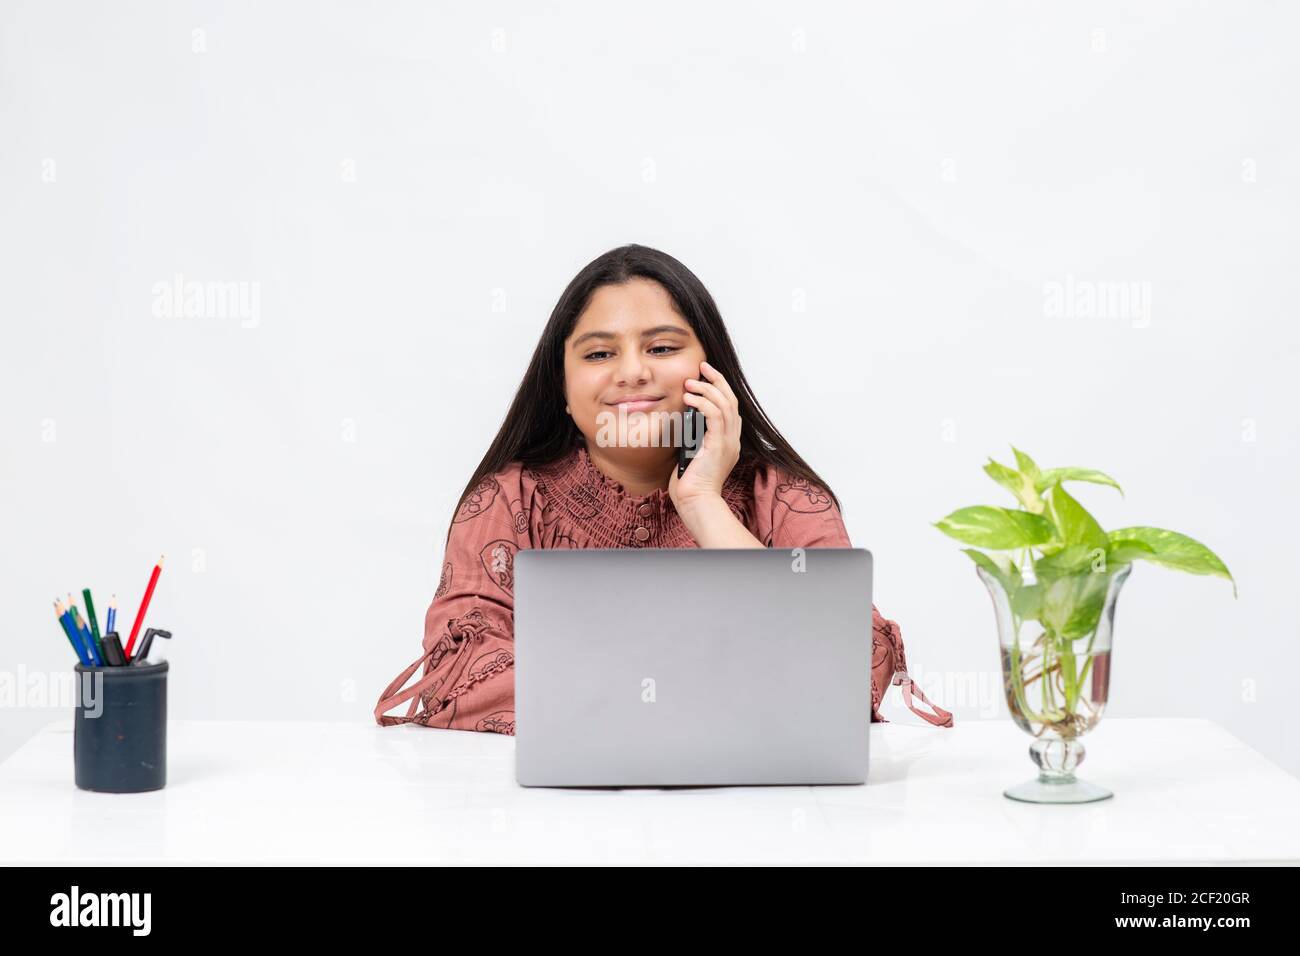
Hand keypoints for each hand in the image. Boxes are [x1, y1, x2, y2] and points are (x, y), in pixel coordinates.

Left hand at [668, 359, 741, 513]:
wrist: (695, 501)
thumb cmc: (690, 483)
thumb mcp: (691, 452)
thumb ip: (692, 435)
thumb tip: (682, 419)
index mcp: (728, 441)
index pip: (729, 406)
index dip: (719, 387)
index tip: (704, 376)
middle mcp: (733, 439)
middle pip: (731, 399)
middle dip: (717, 379)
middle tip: (702, 367)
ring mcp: (728, 442)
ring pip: (725, 403)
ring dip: (707, 389)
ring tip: (690, 383)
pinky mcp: (719, 445)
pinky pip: (715, 415)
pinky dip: (702, 402)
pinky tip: (689, 398)